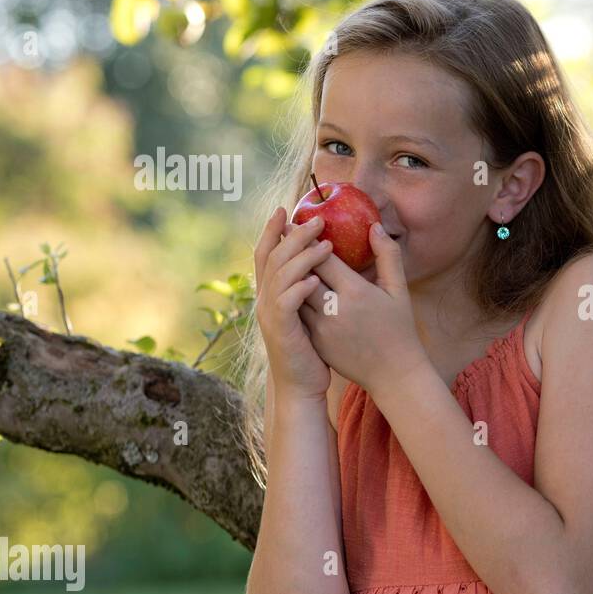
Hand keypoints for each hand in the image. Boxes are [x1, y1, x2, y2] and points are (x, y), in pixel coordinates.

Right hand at [254, 207, 334, 399]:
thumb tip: (323, 261)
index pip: (267, 253)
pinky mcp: (281, 331)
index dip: (272, 230)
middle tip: (317, 219)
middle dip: (292, 235)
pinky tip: (315, 278)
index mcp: (272, 293)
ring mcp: (270, 315)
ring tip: (327, 244)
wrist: (302, 384)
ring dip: (302, 257)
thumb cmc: (311, 348)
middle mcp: (265, 300)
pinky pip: (286, 303)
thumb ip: (310, 286)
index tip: (285, 208)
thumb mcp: (309, 311)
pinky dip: (298, 288)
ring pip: (280, 276)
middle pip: (272, 257)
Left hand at [298, 222, 426, 392]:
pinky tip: (289, 287)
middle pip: (303, 273)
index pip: (323, 258)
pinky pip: (298, 315)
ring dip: (288, 276)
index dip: (308, 239)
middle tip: (284, 235)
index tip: (299, 224)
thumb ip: (388, 255)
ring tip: (282, 258)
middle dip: (292, 253)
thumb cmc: (400, 329)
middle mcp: (334, 310)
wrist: (394, 375)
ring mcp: (321, 329)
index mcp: (356, 293)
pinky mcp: (315, 342)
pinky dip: (293, 299)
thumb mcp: (399, 291)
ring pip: (295, 294)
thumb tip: (374, 226)